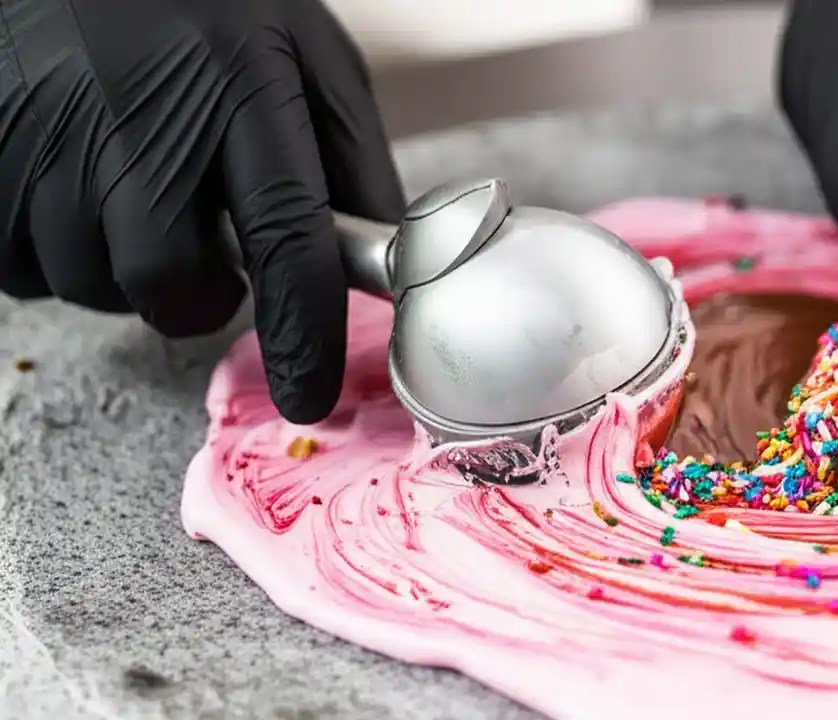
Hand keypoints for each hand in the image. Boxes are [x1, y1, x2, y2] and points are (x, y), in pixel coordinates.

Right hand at [0, 0, 404, 422]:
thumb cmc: (198, 7)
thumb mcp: (302, 52)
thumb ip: (350, 156)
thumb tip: (385, 260)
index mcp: (241, 87)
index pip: (286, 239)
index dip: (301, 332)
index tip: (309, 394)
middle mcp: (139, 118)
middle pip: (166, 282)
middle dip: (192, 296)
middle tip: (195, 244)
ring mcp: (48, 139)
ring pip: (90, 284)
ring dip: (120, 266)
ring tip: (127, 186)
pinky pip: (24, 268)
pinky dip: (56, 252)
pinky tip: (72, 186)